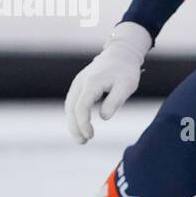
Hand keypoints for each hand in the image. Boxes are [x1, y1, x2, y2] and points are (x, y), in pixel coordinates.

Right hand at [64, 22, 152, 142]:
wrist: (121, 54)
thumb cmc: (126, 71)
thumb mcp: (126, 86)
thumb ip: (115, 101)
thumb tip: (103, 117)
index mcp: (91, 84)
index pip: (81, 108)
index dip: (83, 124)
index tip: (90, 136)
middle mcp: (81, 83)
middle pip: (71, 108)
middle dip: (75, 127)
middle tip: (82, 142)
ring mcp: (78, 82)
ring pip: (69, 105)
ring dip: (72, 122)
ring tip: (81, 138)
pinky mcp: (79, 84)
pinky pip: (72, 101)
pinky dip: (74, 114)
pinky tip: (80, 125)